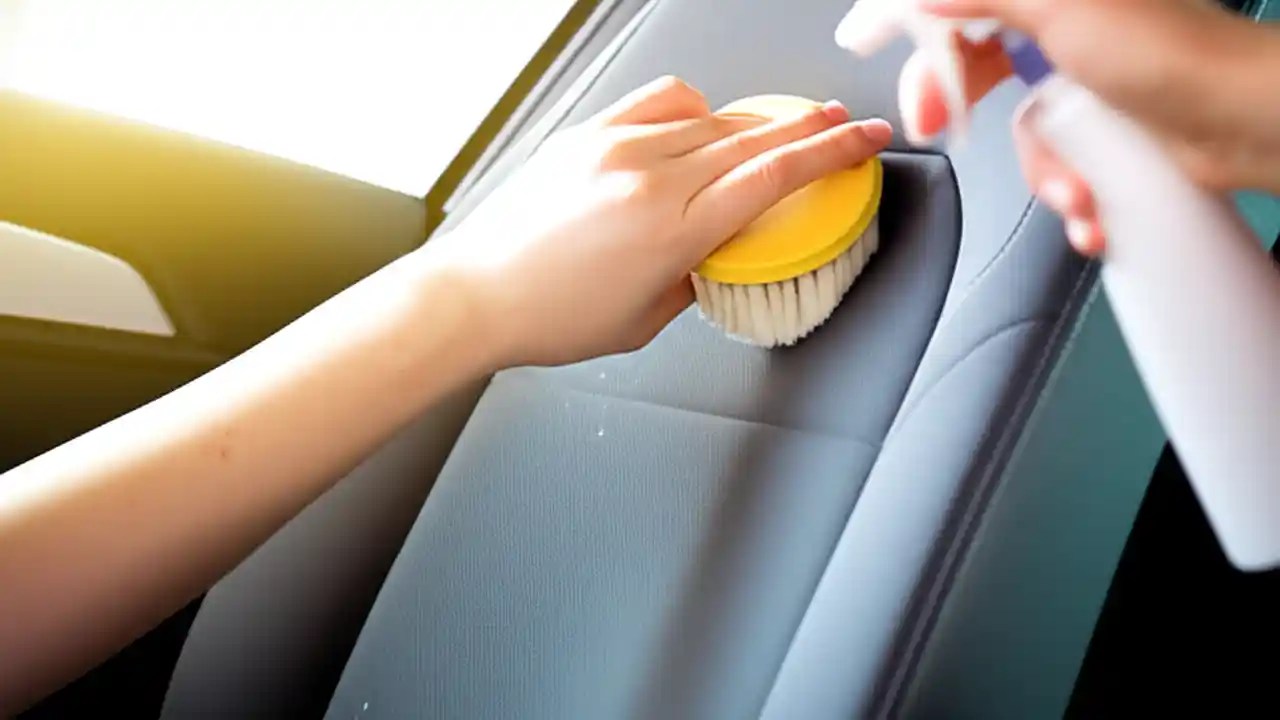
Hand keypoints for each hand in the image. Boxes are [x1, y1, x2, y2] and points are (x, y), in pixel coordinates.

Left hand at [428, 76, 891, 366]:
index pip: (775, 176)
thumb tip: (719, 249)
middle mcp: (649, 178)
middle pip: (754, 137)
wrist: (475, 294)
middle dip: (808, 128)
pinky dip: (695, 108)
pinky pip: (660, 101)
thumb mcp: (645, 319)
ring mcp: (616, 148)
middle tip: (840, 124)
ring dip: (756, 122)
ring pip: (712, 117)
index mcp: (672, 230)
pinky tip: (705, 120)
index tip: (865, 140)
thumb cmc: (549, 316)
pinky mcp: (587, 134)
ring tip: (780, 128)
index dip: (831, 153)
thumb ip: (694, 276)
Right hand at [900, 0, 1279, 255]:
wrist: (1242, 123)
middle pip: (973, 64)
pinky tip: (1089, 205)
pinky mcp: (1100, 130)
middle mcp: (1061, 27)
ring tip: (1071, 189)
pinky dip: (1067, 191)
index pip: (957, 2)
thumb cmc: (1170, 57)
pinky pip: (1054, 161)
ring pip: (1017, 128)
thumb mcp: (1060, 9)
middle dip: (959, 107)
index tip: (862, 37)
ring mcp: (1080, 81)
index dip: (907, 19)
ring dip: (1040, 171)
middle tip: (937, 127)